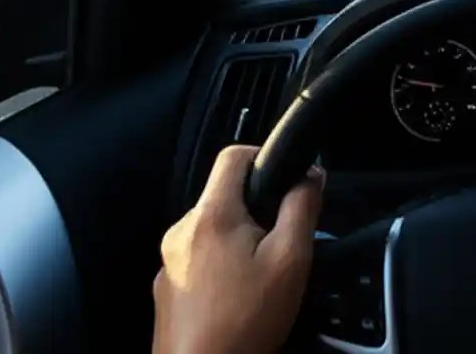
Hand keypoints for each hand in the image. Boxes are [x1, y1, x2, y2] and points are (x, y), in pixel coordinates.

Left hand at [153, 145, 324, 353]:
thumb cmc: (246, 320)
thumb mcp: (290, 260)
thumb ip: (302, 209)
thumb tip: (310, 175)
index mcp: (211, 215)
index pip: (233, 155)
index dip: (264, 158)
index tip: (287, 182)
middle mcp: (181, 230)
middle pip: (224, 197)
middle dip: (256, 211)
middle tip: (282, 244)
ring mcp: (167, 261)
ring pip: (212, 231)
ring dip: (239, 243)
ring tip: (262, 277)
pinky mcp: (165, 289)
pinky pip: (198, 260)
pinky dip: (221, 268)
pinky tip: (238, 298)